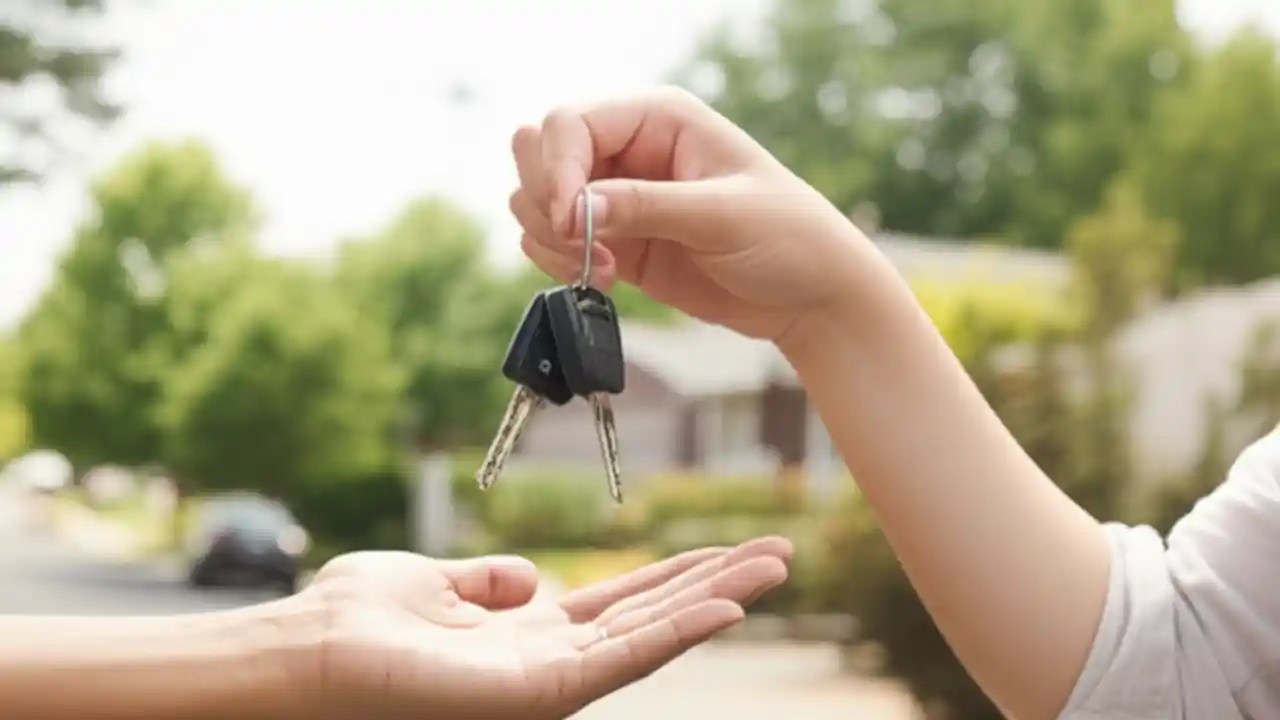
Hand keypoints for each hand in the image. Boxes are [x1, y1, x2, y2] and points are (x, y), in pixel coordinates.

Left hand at [303, 536, 791, 718]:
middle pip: (650, 617)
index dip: (674, 576)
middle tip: (777, 553)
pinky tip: (721, 605)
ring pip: (649, 638)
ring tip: (771, 570)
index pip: (620, 604)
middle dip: (714, 585)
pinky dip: (676, 632)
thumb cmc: (355, 618)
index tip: (724, 550)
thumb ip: (487, 579)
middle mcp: (546, 659)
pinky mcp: (536, 695)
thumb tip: (532, 578)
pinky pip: (620, 660)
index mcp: (525, 633)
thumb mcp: (433, 581)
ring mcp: (546, 681)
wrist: (307, 650)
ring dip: (714, 603)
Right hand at [509, 86, 867, 341]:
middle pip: (539, 155)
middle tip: (585, 244)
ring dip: (551, 237)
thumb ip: (647, 206)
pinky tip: (604, 280)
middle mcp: (630, 150)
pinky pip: (553, 242)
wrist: (812, 297)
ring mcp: (618, 198)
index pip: (570, 124)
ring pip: (536, 200)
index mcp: (658, 118)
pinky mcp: (616, 243)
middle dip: (547, 202)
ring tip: (604, 269)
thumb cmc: (789, 237)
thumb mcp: (723, 215)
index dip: (556, 169)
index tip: (570, 220)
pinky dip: (559, 263)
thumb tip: (574, 209)